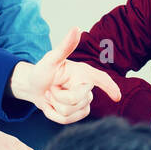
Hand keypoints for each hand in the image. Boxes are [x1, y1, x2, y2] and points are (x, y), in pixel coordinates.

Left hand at [8, 28, 122, 123]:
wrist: (33, 86)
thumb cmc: (42, 70)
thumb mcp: (50, 59)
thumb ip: (65, 46)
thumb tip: (76, 29)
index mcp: (84, 73)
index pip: (102, 80)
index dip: (110, 88)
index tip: (117, 96)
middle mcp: (86, 87)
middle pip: (75, 100)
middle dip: (57, 96)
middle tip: (50, 88)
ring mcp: (83, 102)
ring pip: (69, 113)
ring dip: (53, 106)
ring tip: (50, 95)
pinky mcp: (77, 113)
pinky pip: (65, 120)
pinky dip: (52, 114)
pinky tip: (50, 106)